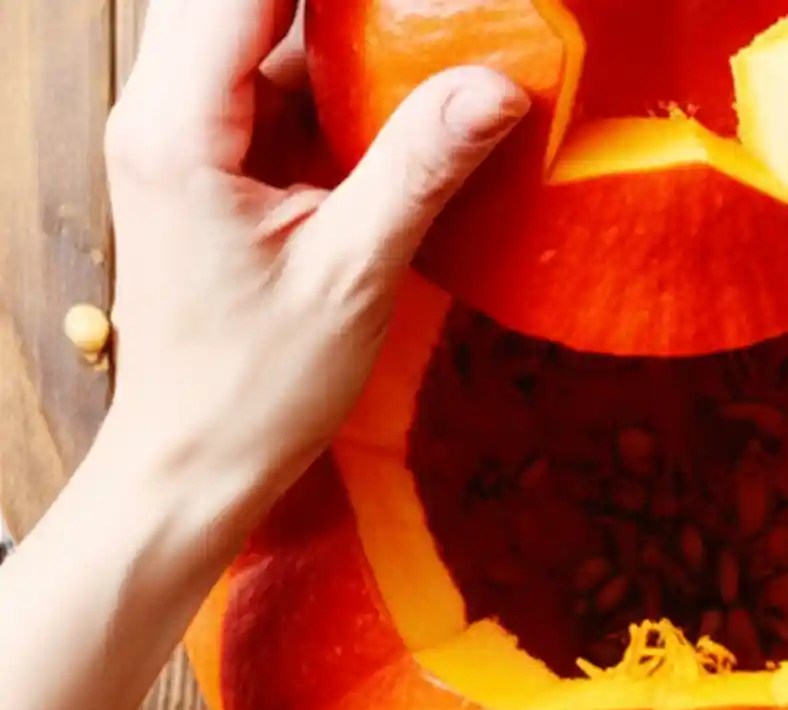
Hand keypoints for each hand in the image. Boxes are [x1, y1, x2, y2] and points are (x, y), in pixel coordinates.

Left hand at [1, 3, 527, 709]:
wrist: (196, 459)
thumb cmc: (257, 385)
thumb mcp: (354, 273)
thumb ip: (421, 166)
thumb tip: (500, 83)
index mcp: (177, 130)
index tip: (416, 0)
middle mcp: (160, 114)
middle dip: (336, 5)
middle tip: (428, 19)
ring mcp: (181, 134)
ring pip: (256, 30)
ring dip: (339, 30)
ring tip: (427, 43)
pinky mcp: (210, 160)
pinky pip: (269, 81)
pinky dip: (333, 78)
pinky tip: (398, 97)